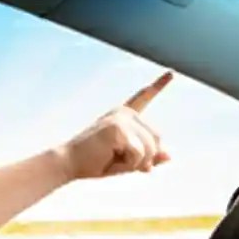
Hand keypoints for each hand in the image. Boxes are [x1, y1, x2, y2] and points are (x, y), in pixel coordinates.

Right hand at [58, 71, 173, 181]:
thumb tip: (169, 156)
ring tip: (110, 158)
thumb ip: (147, 157)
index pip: (143, 98)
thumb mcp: (125, 161)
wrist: (67, 164)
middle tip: (115, 160)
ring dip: (135, 164)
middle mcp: (124, 114)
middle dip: (143, 159)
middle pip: (157, 139)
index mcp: (124, 116)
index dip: (158, 86)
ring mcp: (121, 119)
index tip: (171, 73)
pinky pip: (139, 155)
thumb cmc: (93, 162)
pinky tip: (109, 158)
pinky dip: (128, 165)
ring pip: (150, 149)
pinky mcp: (118, 128)